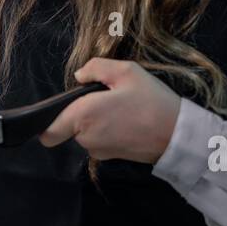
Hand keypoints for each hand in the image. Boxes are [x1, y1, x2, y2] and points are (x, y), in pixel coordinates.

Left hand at [38, 58, 181, 164]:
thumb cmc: (152, 101)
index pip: (48, 132)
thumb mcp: (127, 71)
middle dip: (80, 113)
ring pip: (84, 134)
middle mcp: (86, 138)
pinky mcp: (111, 157)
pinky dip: (107, 131)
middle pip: (68, 127)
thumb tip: (79, 76)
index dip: (48, 122)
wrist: (178, 135)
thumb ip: (96, 68)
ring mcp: (99, 151)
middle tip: (106, 98)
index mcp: (83, 116)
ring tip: (121, 108)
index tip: (61, 110)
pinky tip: (127, 120)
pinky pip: (99, 141)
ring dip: (95, 121)